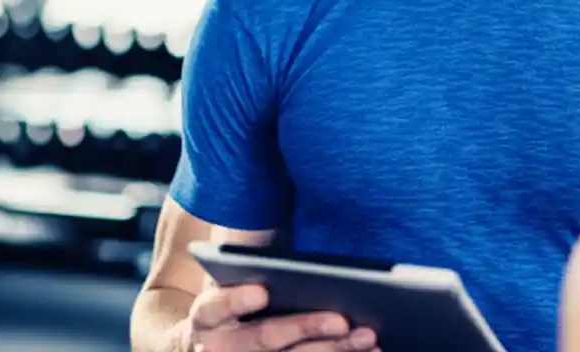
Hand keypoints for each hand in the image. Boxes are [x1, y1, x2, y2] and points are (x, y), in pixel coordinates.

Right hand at [187, 283, 378, 351]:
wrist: (218, 336)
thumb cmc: (237, 296)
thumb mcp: (233, 278)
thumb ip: (253, 264)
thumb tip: (292, 238)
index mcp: (207, 316)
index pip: (214, 308)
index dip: (235, 302)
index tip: (261, 291)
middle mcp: (221, 348)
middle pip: (264, 340)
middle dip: (304, 328)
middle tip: (341, 319)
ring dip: (333, 350)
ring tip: (367, 336)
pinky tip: (371, 349)